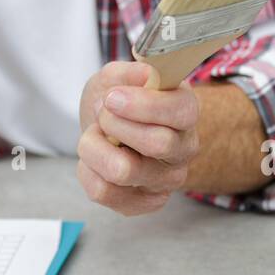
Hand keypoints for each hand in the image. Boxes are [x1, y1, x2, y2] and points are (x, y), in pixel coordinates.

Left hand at [76, 60, 200, 214]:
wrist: (109, 127)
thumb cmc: (118, 100)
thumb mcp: (118, 76)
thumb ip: (129, 72)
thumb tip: (145, 75)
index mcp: (186, 111)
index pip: (179, 112)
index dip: (142, 104)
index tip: (112, 97)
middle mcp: (184, 149)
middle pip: (156, 143)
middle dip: (115, 123)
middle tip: (103, 112)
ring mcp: (166, 180)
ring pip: (123, 171)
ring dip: (94, 146)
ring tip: (96, 135)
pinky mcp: (143, 202)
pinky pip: (104, 192)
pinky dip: (88, 170)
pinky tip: (96, 157)